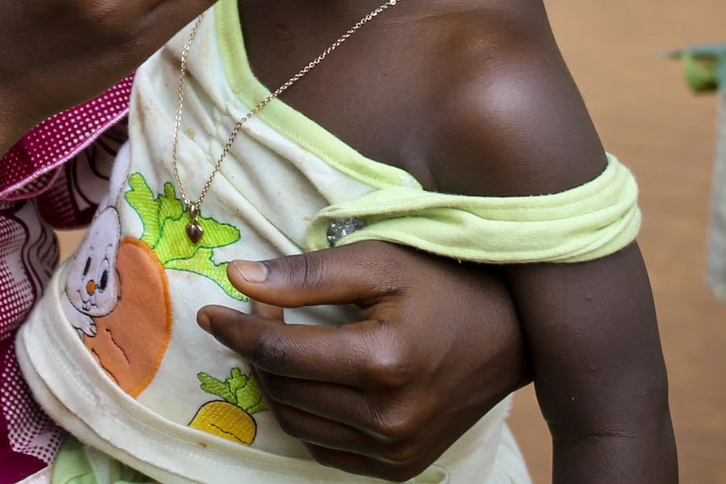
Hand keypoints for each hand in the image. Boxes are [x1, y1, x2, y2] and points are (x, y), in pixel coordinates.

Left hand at [199, 242, 527, 479]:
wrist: (513, 334)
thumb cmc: (445, 284)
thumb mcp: (378, 262)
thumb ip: (306, 274)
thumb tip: (238, 277)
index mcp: (381, 363)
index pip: (279, 351)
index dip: (237, 328)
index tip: (212, 309)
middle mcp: (388, 418)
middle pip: (284, 388)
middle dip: (258, 348)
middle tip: (260, 310)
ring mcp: (396, 450)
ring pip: (299, 423)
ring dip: (277, 382)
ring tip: (284, 341)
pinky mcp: (401, 467)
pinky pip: (327, 448)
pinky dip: (308, 414)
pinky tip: (313, 379)